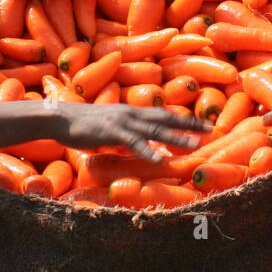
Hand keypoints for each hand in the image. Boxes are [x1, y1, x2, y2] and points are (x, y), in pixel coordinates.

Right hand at [52, 103, 209, 162]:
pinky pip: (133, 142)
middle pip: (166, 118)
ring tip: (194, 145)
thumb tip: (141, 147)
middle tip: (211, 130)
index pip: (164, 114)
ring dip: (176, 137)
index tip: (204, 125)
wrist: (61, 118)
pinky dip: (147, 150)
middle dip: (189, 124)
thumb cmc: (84, 126)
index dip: (185, 119)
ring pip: (155, 129)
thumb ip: (128, 137)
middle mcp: (132, 113)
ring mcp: (123, 121)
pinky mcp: (112, 131)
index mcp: (133, 112)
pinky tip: (159, 159)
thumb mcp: (112, 130)